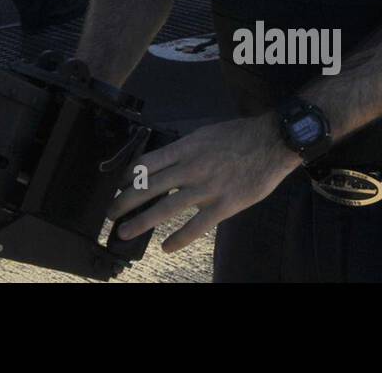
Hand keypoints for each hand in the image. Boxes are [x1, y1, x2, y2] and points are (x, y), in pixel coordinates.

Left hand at [108, 113, 297, 253]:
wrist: (271, 142)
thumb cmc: (238, 136)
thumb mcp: (204, 134)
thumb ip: (184, 149)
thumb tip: (165, 162)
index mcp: (185, 148)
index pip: (147, 163)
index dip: (128, 176)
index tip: (116, 185)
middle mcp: (191, 168)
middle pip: (149, 186)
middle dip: (125, 201)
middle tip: (109, 213)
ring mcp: (207, 188)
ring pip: (167, 208)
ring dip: (142, 221)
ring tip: (124, 232)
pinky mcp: (225, 205)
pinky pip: (197, 225)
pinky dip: (179, 238)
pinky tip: (166, 247)